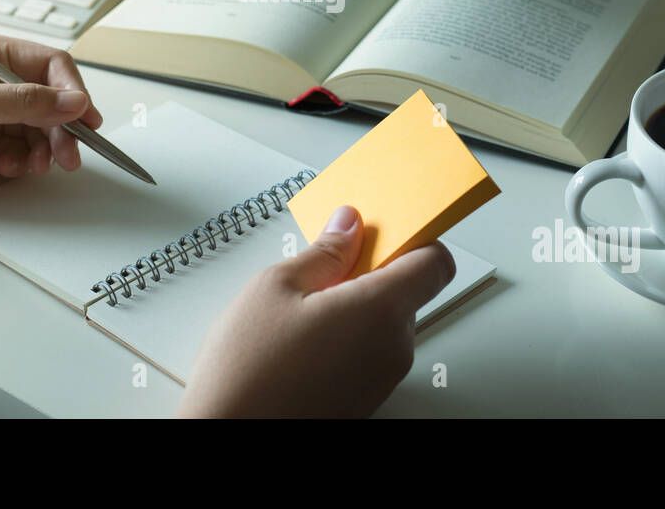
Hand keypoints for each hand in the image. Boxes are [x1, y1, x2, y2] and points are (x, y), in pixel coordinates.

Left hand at [0, 34, 102, 199]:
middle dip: (63, 128)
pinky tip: (9, 169)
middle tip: (69, 155)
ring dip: (45, 150)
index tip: (85, 118)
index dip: (73, 91)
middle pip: (51, 102)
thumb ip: (20, 103)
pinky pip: (19, 154)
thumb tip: (72, 102)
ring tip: (37, 166)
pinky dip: (23, 164)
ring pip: (38, 132)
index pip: (50, 66)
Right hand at [176, 205, 454, 417]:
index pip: (435, 262)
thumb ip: (323, 252)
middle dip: (373, 270)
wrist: (228, 437)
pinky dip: (349, 334)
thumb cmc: (246, 374)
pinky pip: (371, 350)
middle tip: (326, 263)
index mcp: (380, 311)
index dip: (413, 238)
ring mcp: (382, 379)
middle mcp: (393, 349)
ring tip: (303, 307)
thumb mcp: (275, 287)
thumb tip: (347, 226)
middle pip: (409, 290)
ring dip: (357, 304)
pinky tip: (303, 337)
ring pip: (387, 321)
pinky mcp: (366, 399)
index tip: (382, 227)